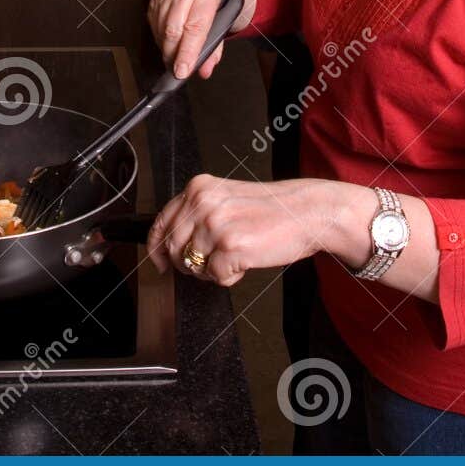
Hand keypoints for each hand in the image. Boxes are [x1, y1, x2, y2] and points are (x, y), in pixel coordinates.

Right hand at [146, 0, 252, 79]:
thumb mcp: (224, 18)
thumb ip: (215, 47)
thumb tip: (205, 69)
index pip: (194, 28)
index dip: (187, 53)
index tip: (182, 70)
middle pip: (173, 30)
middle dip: (173, 54)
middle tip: (177, 69)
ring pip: (161, 29)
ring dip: (166, 48)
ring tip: (174, 56)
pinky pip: (153, 24)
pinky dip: (160, 38)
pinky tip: (168, 42)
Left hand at [147, 174, 344, 286]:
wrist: (308, 212)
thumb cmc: (273, 209)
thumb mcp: (227, 198)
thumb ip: (198, 213)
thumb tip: (171, 242)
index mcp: (199, 188)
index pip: (161, 221)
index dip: (155, 247)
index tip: (158, 261)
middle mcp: (203, 203)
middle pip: (173, 249)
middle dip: (189, 264)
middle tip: (213, 262)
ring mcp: (215, 225)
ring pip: (193, 265)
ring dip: (213, 270)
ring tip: (237, 255)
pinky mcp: (231, 247)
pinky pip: (215, 276)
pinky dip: (229, 277)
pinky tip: (246, 262)